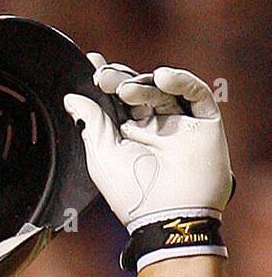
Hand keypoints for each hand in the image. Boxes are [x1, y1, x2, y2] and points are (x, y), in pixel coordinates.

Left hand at [63, 53, 233, 229]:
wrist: (165, 213)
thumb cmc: (129, 192)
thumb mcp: (101, 154)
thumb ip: (90, 122)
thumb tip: (72, 97)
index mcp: (128, 137)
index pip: (117, 102)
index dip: (106, 82)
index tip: (92, 63)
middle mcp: (154, 128)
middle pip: (139, 92)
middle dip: (121, 82)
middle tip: (104, 77)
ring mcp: (180, 124)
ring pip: (164, 92)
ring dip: (143, 85)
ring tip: (126, 88)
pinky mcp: (204, 122)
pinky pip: (195, 93)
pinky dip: (181, 81)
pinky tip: (162, 76)